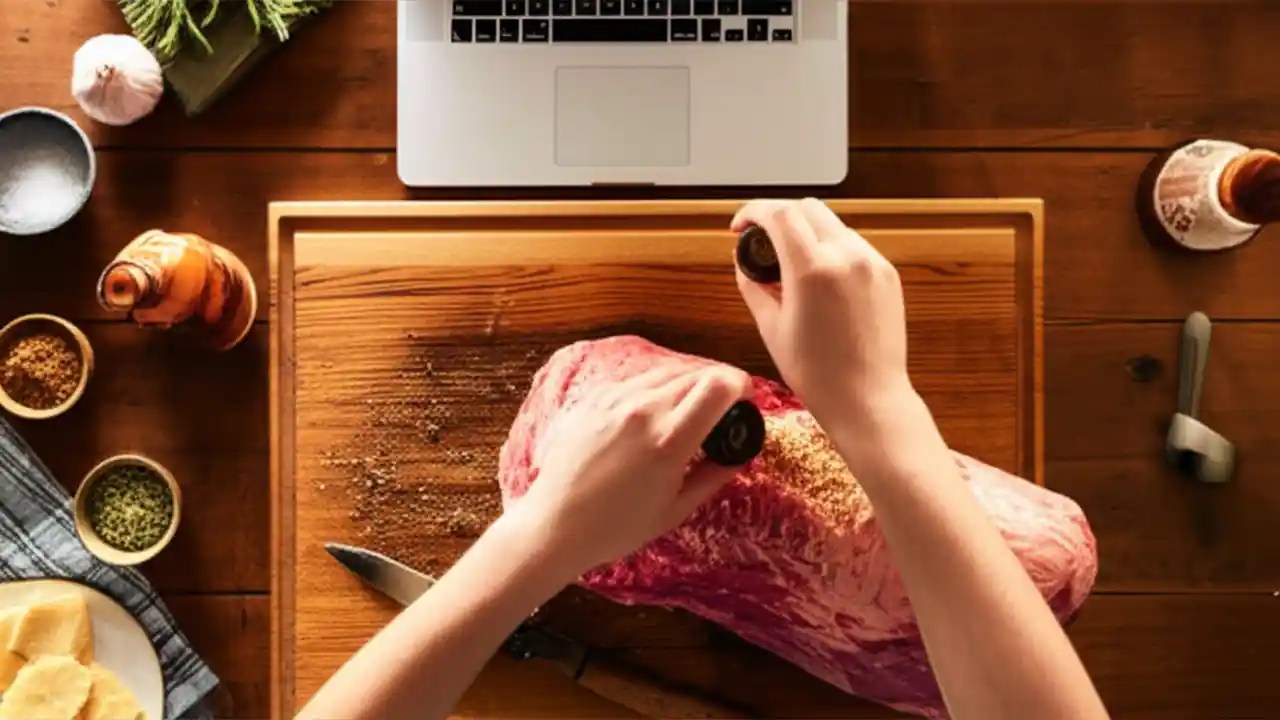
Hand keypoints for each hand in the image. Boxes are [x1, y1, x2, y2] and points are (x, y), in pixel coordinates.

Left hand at [505, 365, 751, 574]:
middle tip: (723, 408)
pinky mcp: (595, 397)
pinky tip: (656, 411)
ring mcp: (615, 400)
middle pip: (697, 373)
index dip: (741, 385)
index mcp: (668, 440)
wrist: (554, 524)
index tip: (745, 399)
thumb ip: (713, 475)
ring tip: (691, 409)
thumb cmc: (617, 527)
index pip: (719, 385)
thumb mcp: (676, 510)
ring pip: (667, 371)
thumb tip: (739, 454)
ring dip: (688, 383)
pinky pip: (639, 379)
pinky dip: (658, 387)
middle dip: (718, 384)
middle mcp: (643, 409)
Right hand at [731, 199, 913, 433]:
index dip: (753, 212)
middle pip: (807, 208)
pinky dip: (830, 248)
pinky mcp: (887, 274)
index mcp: (813, 270)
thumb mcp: (771, 329)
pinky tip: (819, 276)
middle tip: (761, 239)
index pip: (779, 213)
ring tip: (790, 262)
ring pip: (832, 224)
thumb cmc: (819, 374)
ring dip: (806, 231)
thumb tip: (743, 263)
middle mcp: (847, 257)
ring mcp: (872, 263)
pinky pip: (854, 245)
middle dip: (778, 216)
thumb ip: (753, 286)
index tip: (741, 225)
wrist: (868, 399)